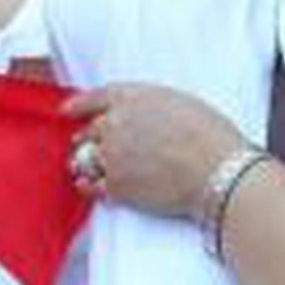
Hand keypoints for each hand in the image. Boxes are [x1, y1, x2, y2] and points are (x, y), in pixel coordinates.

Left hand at [62, 84, 247, 218]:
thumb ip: (150, 106)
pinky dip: (88, 186)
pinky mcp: (116, 186)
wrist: (217, 171)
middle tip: (92, 146)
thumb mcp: (180, 102)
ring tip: (89, 168)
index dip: (79, 105)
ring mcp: (112, 156)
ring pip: (85, 159)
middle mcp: (114, 123)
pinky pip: (91, 186)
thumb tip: (141, 118)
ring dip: (86, 163)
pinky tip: (88, 186)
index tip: (67, 110)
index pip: (94, 98)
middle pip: (88, 131)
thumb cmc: (210, 136)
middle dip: (88, 139)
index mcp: (131, 97)